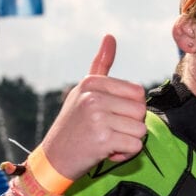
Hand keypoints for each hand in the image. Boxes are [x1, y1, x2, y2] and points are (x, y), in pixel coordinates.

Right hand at [40, 35, 148, 179]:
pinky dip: (125, 154)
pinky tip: (106, 152)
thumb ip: (100, 65)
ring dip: (128, 141)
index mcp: (91, 82)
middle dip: (130, 125)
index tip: (109, 116)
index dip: (130, 108)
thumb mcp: (84, 91)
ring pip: (141, 129)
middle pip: (141, 111)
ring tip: (106, 141)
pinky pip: (136, 146)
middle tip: (108, 131)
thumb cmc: (74, 124)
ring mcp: (97, 118)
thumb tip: (110, 36)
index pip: (137, 92)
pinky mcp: (103, 140)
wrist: (54, 159)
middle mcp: (93, 97)